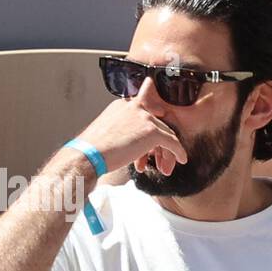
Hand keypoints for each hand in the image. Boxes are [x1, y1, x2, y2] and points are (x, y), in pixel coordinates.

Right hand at [73, 78, 188, 175]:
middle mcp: (134, 106)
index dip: (153, 121)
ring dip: (167, 151)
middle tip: (159, 158)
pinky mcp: (152, 131)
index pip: (144, 110)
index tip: (162, 120)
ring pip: (166, 133)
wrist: (88, 154)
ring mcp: (144, 117)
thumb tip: (129, 142)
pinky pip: (172, 141)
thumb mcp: (106, 132)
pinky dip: (178, 152)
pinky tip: (182, 159)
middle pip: (157, 122)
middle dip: (160, 142)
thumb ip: (121, 129)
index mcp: (121, 105)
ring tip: (166, 165)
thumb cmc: (92, 149)